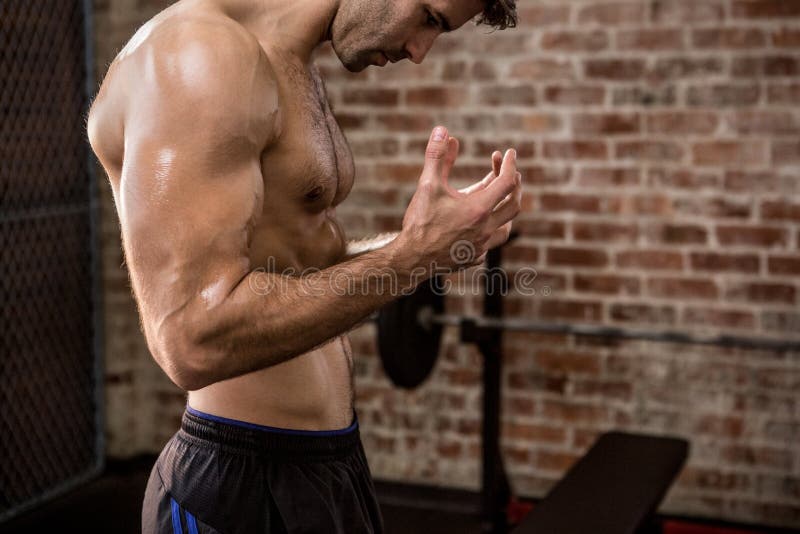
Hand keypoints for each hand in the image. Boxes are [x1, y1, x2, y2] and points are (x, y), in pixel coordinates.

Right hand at [395, 126, 521, 272]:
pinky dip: (490, 228)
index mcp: (479, 210)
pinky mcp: (473, 258)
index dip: (510, 165)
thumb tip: (442, 130)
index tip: (509, 153)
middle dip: (513, 185)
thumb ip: (437, 157)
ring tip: (497, 198)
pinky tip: (479, 224)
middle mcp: (485, 229)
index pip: (507, 182)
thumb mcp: (427, 185)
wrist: (410, 260)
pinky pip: (490, 242)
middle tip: (506, 172)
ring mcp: (481, 246)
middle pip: (514, 205)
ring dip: (506, 210)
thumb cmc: (419, 222)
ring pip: (506, 227)